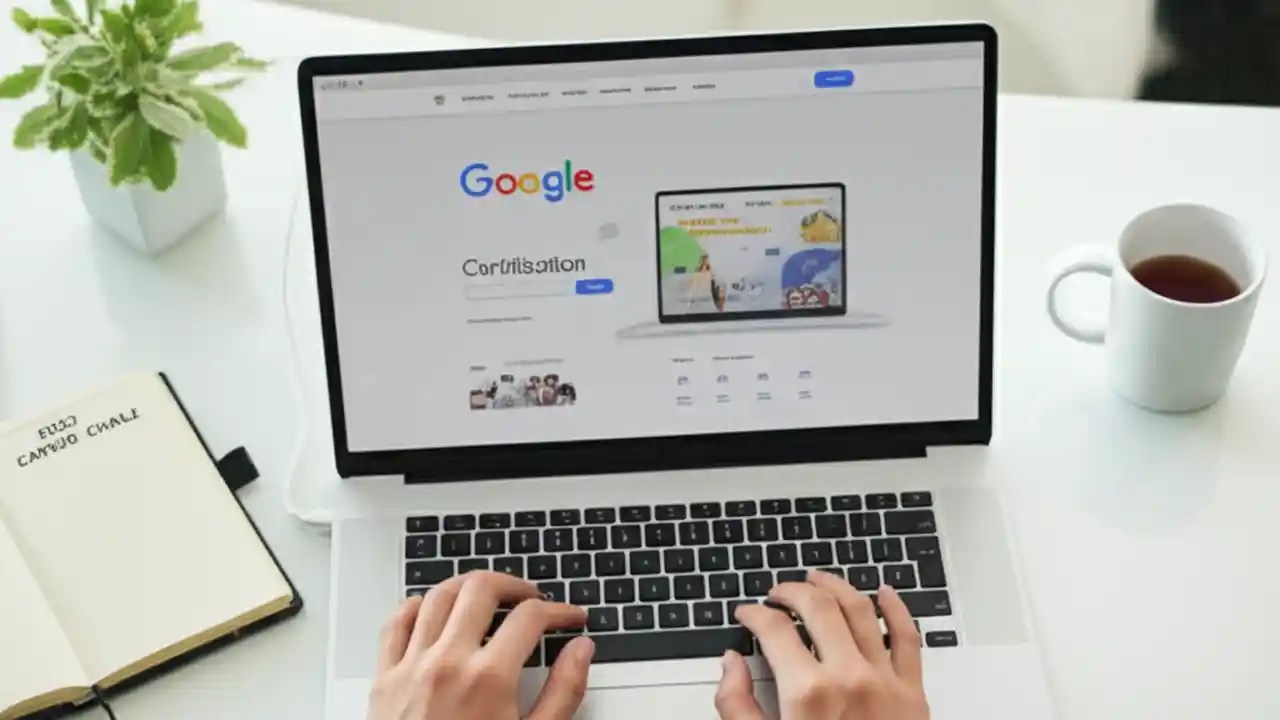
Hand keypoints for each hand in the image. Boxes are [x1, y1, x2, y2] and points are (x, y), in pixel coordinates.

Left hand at [369, 571, 594, 719]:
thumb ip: (563, 693)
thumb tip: (581, 652)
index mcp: (489, 679)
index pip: (531, 617)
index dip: (560, 610)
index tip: (571, 619)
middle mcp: (447, 662)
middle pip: (482, 589)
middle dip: (515, 585)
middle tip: (533, 598)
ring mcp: (411, 667)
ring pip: (438, 595)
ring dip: (469, 586)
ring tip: (489, 594)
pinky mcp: (383, 679)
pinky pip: (397, 623)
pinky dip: (417, 605)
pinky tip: (433, 609)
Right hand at [716, 571, 929, 719]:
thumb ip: (737, 707)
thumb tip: (729, 666)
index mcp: (807, 694)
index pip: (774, 629)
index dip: (754, 613)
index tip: (747, 613)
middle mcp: (848, 678)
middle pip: (818, 606)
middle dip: (792, 590)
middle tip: (778, 592)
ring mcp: (885, 681)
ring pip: (861, 609)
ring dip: (837, 586)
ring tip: (819, 579)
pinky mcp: (914, 693)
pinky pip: (908, 637)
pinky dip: (896, 607)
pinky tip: (884, 593)